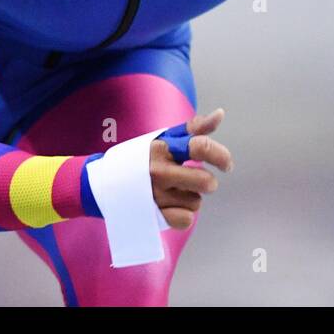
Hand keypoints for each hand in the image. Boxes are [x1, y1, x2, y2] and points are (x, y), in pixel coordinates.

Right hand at [149, 107, 233, 229]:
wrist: (107, 183)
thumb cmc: (144, 157)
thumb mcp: (165, 138)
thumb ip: (194, 128)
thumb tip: (221, 114)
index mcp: (163, 149)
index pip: (201, 147)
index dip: (221, 156)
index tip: (226, 165)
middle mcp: (159, 171)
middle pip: (206, 182)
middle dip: (208, 183)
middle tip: (198, 181)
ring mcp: (155, 195)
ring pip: (196, 202)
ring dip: (191, 198)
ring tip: (174, 192)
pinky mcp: (153, 215)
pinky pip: (186, 219)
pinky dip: (183, 215)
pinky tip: (171, 206)